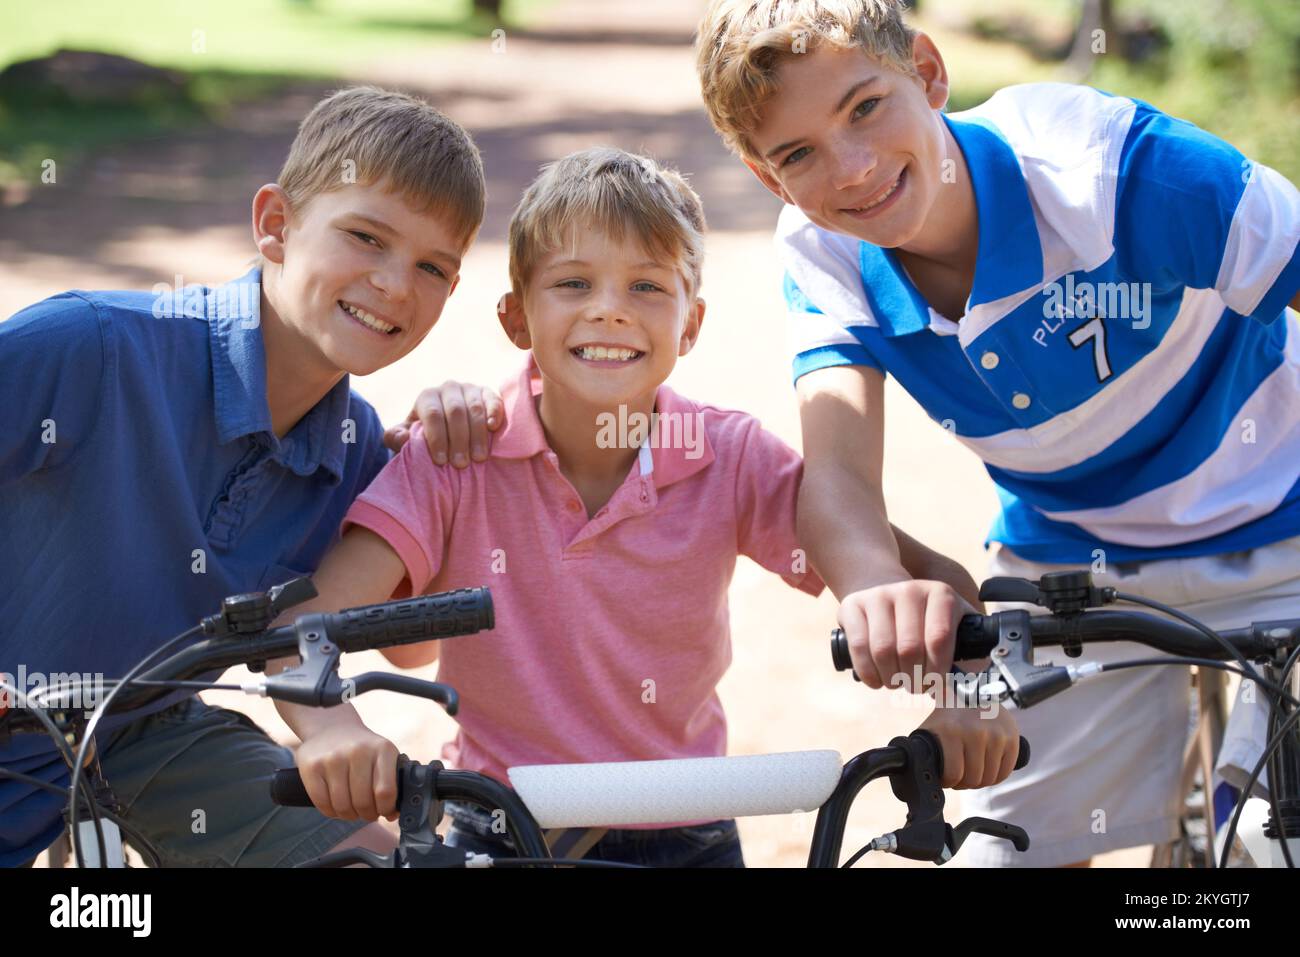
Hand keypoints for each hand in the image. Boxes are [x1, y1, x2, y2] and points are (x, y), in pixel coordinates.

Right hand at [294, 722, 400, 821]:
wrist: (332, 728)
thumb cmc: (364, 751)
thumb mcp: (384, 757)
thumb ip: (392, 783)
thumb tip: (393, 815)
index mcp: (382, 749)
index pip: (386, 791)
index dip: (386, 809)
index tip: (384, 811)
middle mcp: (357, 751)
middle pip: (363, 802)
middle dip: (366, 814)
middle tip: (366, 812)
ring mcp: (333, 758)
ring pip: (342, 806)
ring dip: (349, 815)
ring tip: (352, 810)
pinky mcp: (312, 767)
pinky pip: (322, 803)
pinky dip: (331, 812)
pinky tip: (336, 807)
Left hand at [384, 380, 503, 466]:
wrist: (448, 426)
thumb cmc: (426, 435)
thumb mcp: (406, 437)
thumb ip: (395, 438)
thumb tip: (404, 438)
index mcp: (427, 396)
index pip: (433, 415)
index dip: (437, 438)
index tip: (441, 461)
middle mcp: (448, 388)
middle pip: (455, 412)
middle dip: (458, 440)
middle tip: (461, 464)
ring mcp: (470, 388)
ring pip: (475, 408)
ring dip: (477, 434)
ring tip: (478, 458)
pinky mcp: (488, 393)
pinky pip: (493, 399)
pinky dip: (494, 412)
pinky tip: (492, 428)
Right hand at [838, 579, 977, 689]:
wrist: (888, 595)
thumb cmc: (927, 623)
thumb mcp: (954, 629)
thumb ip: (970, 658)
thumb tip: (977, 692)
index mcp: (940, 595)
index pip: (939, 638)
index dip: (937, 671)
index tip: (936, 686)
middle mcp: (909, 589)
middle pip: (909, 648)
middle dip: (913, 679)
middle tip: (915, 686)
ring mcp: (878, 595)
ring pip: (882, 649)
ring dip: (890, 678)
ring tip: (896, 682)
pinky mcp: (852, 605)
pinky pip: (858, 646)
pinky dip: (868, 672)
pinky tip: (876, 679)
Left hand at [918, 704, 1020, 788]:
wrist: (974, 691)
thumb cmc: (949, 716)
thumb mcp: (931, 728)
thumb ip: (923, 749)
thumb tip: (910, 770)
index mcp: (951, 731)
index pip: (954, 775)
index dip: (949, 782)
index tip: (947, 778)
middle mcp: (975, 732)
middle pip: (973, 779)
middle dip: (965, 783)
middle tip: (960, 777)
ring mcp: (996, 735)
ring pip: (990, 778)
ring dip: (981, 781)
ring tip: (972, 772)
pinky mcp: (1012, 738)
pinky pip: (1005, 772)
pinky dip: (996, 776)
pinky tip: (987, 769)